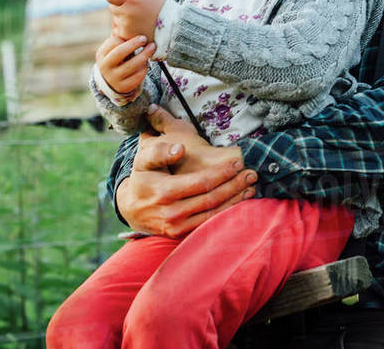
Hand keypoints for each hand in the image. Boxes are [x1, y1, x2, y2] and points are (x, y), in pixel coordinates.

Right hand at [95, 34, 155, 94]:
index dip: (126, 38)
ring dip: (144, 55)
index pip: (113, 42)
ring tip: (151, 48)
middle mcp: (105, 67)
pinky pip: (137, 76)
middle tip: (145, 38)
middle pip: (120, 52)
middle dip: (134, 44)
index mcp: (101, 55)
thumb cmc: (117, 59)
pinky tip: (146, 63)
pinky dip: (144, 68)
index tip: (137, 35)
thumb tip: (132, 21)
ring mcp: (113, 78)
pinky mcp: (123, 87)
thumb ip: (120, 39)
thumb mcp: (113, 50)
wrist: (112, 82)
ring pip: (132, 65)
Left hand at [107, 0, 166, 40]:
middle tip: (136, 9)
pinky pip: (118, 31)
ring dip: (122, 19)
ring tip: (139, 20)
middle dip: (121, 6)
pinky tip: (137, 28)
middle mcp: (126, 13)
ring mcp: (126, 26)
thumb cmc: (162, 7)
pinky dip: (125, 30)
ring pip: (115, 20)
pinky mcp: (127, 37)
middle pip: (112, 7)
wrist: (173, 28)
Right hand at [116, 105, 255, 237]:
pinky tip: (238, 202)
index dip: (223, 172)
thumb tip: (180, 149)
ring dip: (235, 200)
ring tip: (250, 187)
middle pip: (212, 198)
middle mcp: (171, 213)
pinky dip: (226, 213)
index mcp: (164, 191)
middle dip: (235, 185)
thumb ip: (160, 151)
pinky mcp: (180, 235)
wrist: (131, 208)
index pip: (202, 182)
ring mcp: (176, 227)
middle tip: (252, 174)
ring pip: (213, 213)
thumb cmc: (142, 177)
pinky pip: (208, 224)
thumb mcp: (143, 160)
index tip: (238, 162)